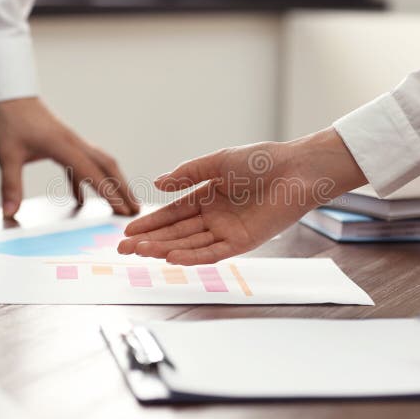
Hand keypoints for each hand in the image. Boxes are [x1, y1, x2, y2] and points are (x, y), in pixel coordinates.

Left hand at [0, 97, 139, 217]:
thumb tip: (9, 213)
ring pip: (101, 163)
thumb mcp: (6, 154)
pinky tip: (80, 200)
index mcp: (63, 146)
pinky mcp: (66, 143)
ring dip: (114, 182)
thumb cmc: (8, 121)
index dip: (109, 193)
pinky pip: (83, 164)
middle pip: (107, 166)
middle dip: (123, 189)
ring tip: (123, 203)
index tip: (124, 211)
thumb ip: (10, 185)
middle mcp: (74, 143)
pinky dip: (87, 181)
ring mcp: (72, 142)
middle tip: (136, 210)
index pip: (92, 173)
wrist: (9, 94)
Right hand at [118, 128, 365, 263]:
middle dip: (149, 241)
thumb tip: (157, 183)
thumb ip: (188, 174)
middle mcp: (215, 217)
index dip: (150, 223)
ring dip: (165, 249)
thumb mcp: (217, 162)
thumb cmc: (262, 160)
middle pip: (177, 233)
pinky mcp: (244, 242)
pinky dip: (193, 256)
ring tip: (141, 253)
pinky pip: (214, 253)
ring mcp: (228, 231)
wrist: (296, 169)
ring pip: (190, 244)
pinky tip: (172, 258)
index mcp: (208, 196)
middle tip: (122, 249)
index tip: (127, 231)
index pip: (173, 214)